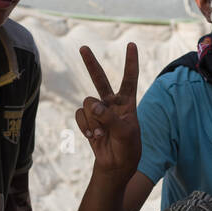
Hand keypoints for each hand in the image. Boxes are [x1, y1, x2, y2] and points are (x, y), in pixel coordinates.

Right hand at [75, 44, 140, 180]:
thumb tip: (92, 105)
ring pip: (87, 103)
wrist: (116, 166)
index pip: (129, 79)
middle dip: (91, 64)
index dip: (130, 62)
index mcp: (127, 103)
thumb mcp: (125, 132)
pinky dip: (85, 126)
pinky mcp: (87, 120)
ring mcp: (98, 111)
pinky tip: (93, 136)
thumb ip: (110, 117)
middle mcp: (112, 103)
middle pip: (100, 79)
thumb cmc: (127, 148)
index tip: (131, 44)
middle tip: (83, 48)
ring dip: (93, 119)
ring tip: (102, 133)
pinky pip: (80, 115)